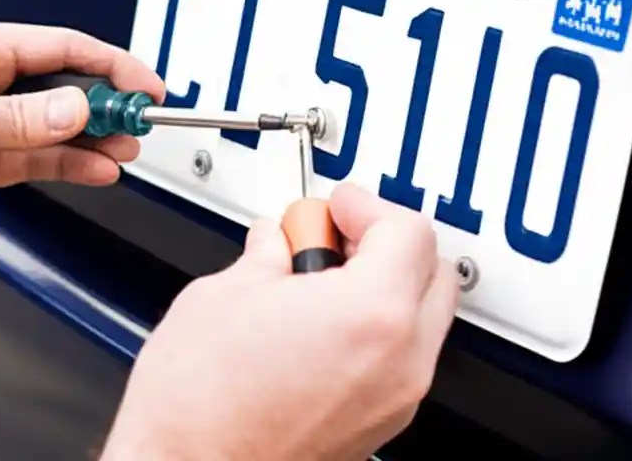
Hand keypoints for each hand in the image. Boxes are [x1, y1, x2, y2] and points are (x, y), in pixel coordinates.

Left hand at [0, 14, 163, 249]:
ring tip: (126, 149)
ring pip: (50, 128)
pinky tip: (92, 169)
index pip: (58, 49)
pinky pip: (31, 159)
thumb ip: (21, 120)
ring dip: (89, 139)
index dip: (108, 65)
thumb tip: (75, 112)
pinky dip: (64, 165)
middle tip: (141, 122)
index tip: (144, 84)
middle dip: (104, 105)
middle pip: (59, 88)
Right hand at [101, 183, 459, 460]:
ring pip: (422, 319)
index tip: (338, 205)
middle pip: (432, 272)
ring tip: (317, 285)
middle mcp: (400, 360)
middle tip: (333, 236)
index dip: (367, 206)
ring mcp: (396, 399)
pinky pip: (401, 359)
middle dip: (387, 243)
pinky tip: (318, 327)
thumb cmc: (198, 408)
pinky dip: (375, 331)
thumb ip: (267, 253)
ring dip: (384, 288)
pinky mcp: (379, 426)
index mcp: (371, 313)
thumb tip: (275, 242)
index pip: (407, 230)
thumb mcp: (224, 294)